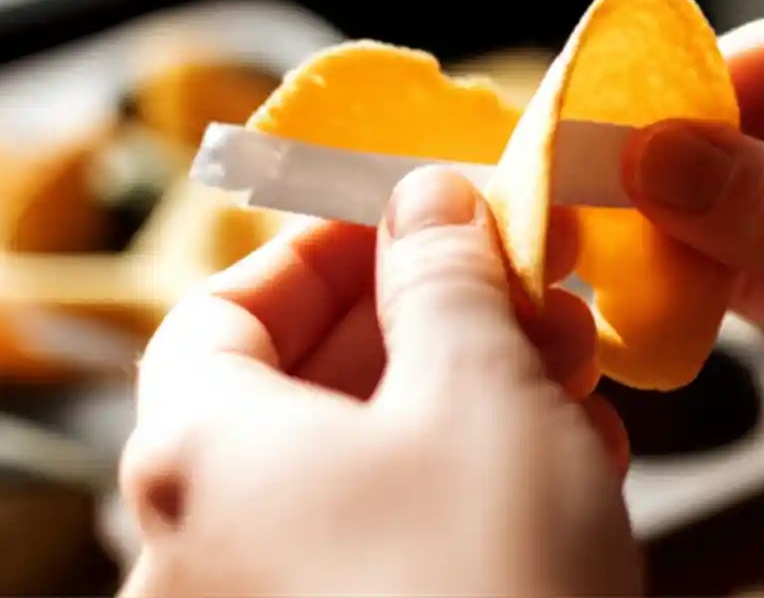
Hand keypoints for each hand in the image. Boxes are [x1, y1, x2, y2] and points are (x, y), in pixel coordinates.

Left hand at [118, 168, 639, 595]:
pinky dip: (465, 483)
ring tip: (565, 360)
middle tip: (511, 279)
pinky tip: (566, 454)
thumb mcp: (477, 389)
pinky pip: (390, 539)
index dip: (317, 250)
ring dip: (466, 394)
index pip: (223, 309)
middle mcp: (202, 538)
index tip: (401, 217)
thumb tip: (426, 203)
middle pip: (302, 383)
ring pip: (363, 462)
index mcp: (197, 451)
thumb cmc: (484, 582)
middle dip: (424, 317)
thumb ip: (443, 276)